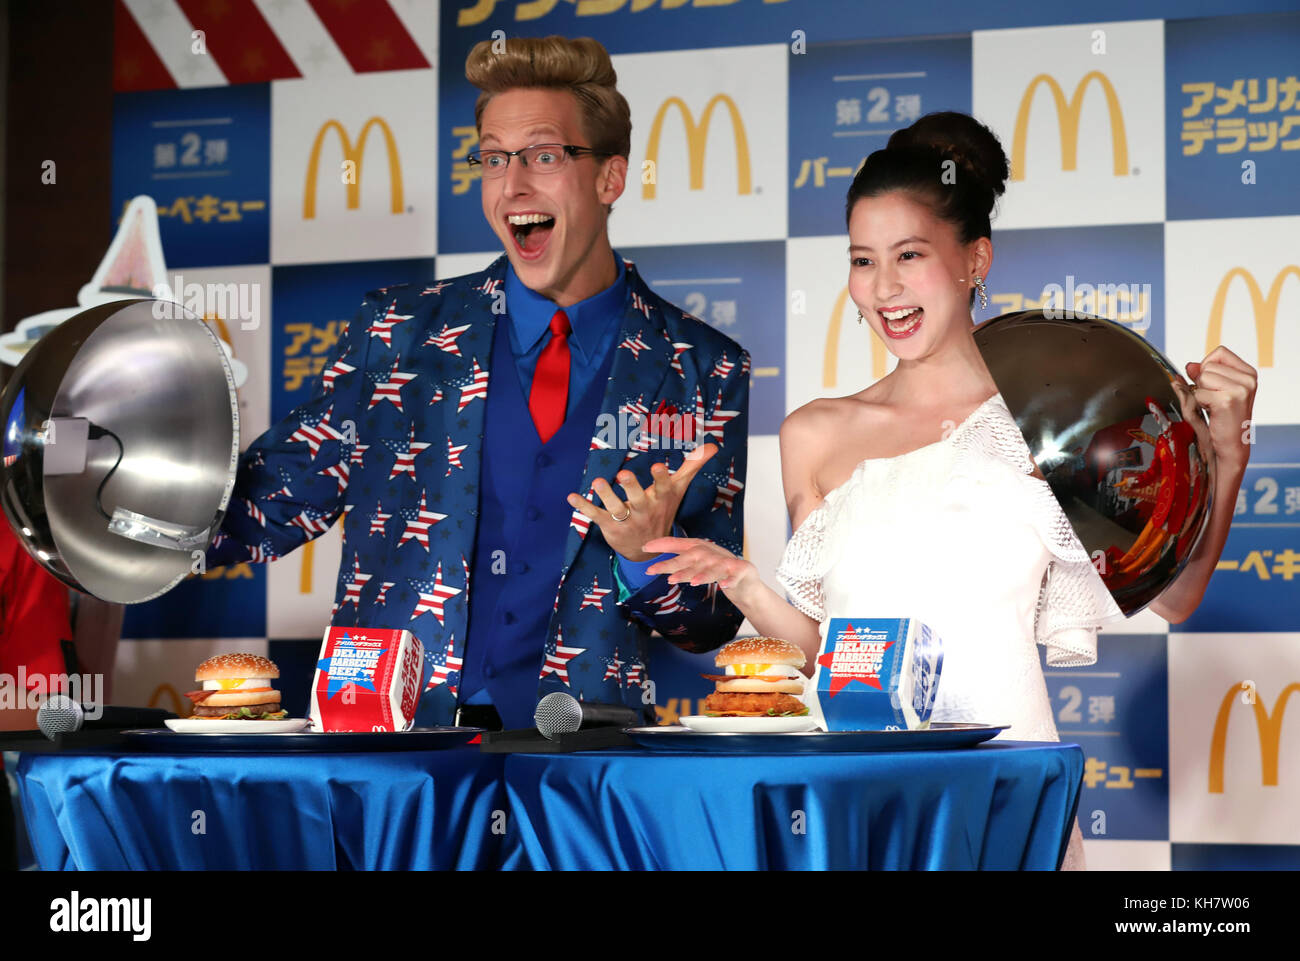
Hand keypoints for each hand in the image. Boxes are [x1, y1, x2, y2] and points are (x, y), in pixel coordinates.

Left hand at [566, 443, 717, 562]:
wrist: (647, 549)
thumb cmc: (662, 510)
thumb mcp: (677, 489)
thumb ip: (692, 467)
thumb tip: (713, 446)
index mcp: (659, 499)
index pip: (662, 487)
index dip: (660, 477)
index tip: (658, 466)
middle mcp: (642, 509)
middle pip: (636, 498)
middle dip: (630, 487)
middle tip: (623, 475)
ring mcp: (625, 519)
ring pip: (614, 507)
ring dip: (605, 495)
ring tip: (597, 482)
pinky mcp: (608, 525)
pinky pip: (594, 515)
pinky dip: (583, 506)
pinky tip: (572, 496)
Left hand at [641, 535, 757, 599]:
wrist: (745, 578)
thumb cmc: (716, 568)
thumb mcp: (695, 563)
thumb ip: (676, 561)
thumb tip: (651, 564)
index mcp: (698, 548)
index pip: (678, 544)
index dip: (662, 545)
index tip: (644, 547)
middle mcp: (710, 553)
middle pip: (690, 558)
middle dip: (674, 565)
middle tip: (656, 571)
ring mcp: (726, 562)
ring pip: (711, 570)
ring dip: (702, 575)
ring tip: (691, 582)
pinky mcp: (740, 571)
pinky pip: (733, 577)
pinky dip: (729, 581)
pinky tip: (722, 586)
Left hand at [1185, 345, 1257, 472]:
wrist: (1230, 446)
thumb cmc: (1221, 421)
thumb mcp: (1212, 392)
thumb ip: (1201, 376)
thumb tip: (1189, 365)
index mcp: (1248, 373)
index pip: (1219, 352)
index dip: (1207, 366)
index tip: (1212, 385)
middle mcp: (1248, 379)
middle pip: (1208, 365)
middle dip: (1202, 382)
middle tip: (1213, 400)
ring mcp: (1241, 389)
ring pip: (1202, 377)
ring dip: (1200, 393)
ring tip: (1213, 406)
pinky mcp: (1228, 400)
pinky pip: (1199, 393)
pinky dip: (1199, 404)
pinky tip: (1212, 413)